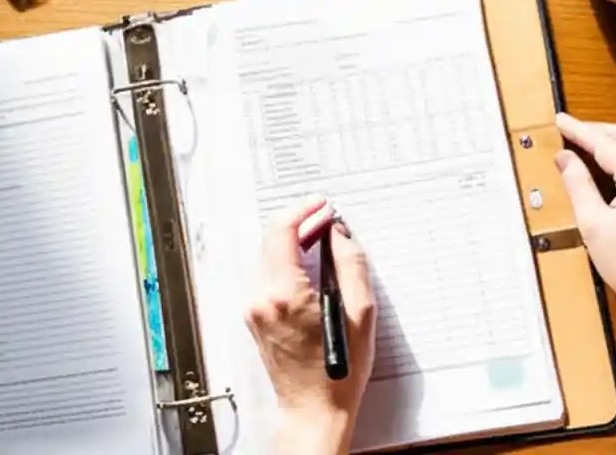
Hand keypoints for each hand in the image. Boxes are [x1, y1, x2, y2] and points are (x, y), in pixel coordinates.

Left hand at [244, 196, 376, 454]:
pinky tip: (308, 265)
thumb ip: (351, 264)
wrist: (312, 410)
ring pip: (268, 257)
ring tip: (321, 240)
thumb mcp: (361, 313)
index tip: (321, 205)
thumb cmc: (337, 372)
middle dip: (298, 223)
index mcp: (285, 294)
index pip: (281, 231)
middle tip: (325, 219)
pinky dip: (286, 262)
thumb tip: (340, 233)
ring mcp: (254, 308)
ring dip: (292, 242)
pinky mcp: (254, 317)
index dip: (303, 210)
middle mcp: (261, 298)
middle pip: (271, 241)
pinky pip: (267, 275)